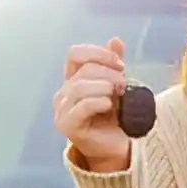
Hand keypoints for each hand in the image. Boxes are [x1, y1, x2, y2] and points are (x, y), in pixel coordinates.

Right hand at [53, 37, 130, 172]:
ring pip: (80, 87)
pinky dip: (99, 102)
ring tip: (118, 94)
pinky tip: (109, 106)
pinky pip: (82, 106)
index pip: (75, 54)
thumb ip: (114, 65)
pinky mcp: (67, 126)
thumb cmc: (114, 117)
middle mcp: (63, 94)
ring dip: (105, 87)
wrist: (115, 147)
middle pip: (83, 70)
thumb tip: (115, 40)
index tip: (120, 64)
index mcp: (72, 80)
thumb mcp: (116, 86)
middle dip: (109, 73)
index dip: (98, 53)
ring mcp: (62, 110)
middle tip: (124, 84)